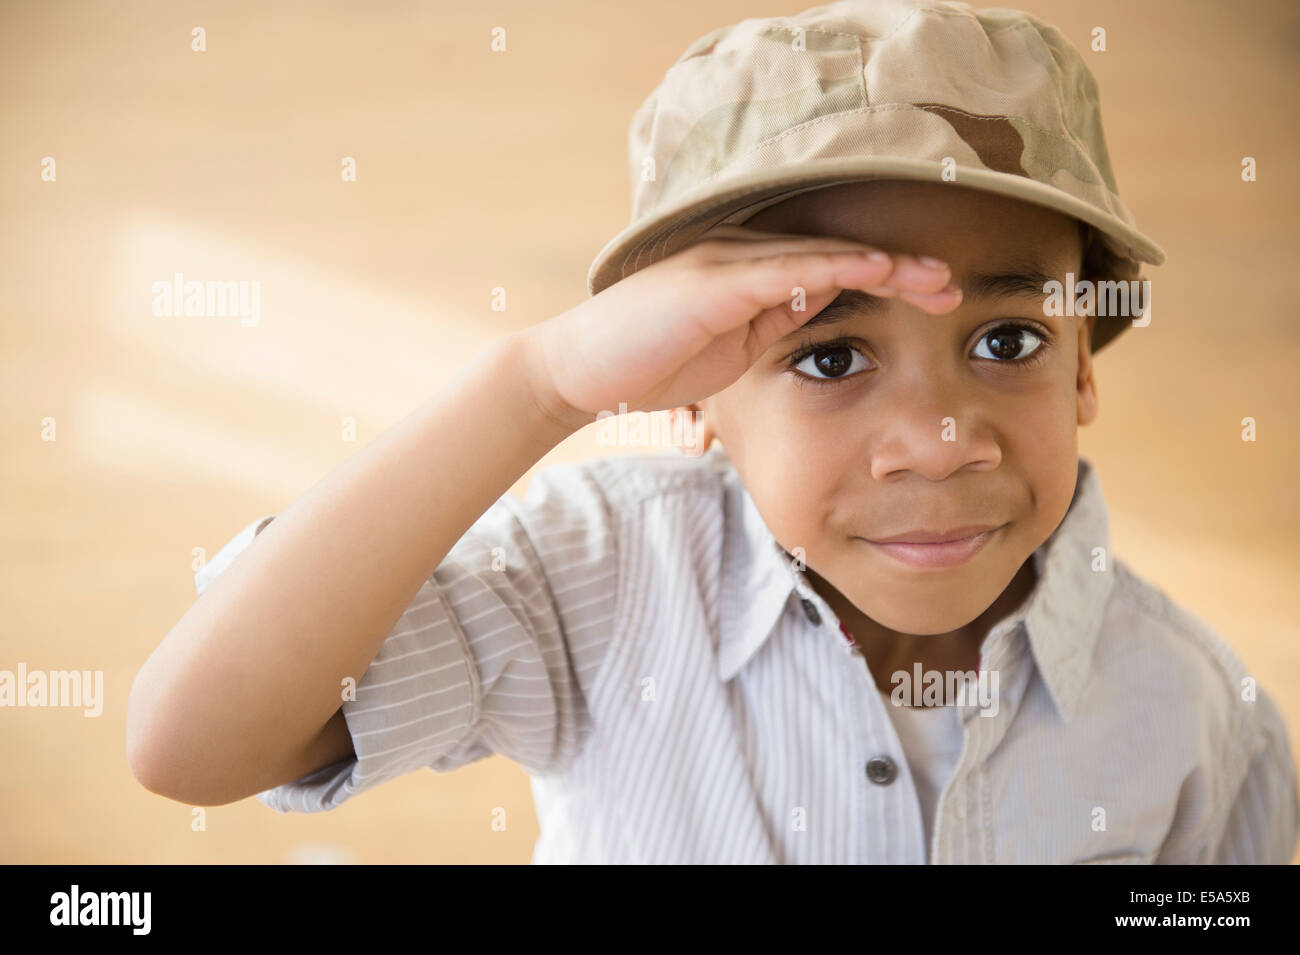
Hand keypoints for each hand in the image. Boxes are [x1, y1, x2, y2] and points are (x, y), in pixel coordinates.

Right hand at [523, 224, 963, 429]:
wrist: (580, 372)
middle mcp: (742, 255)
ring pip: (821, 253)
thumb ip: (776, 319)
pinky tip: (877, 267)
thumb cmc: (649, 360)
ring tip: (937, 279)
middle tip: (956, 285)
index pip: (833, 267)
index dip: (890, 276)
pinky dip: (835, 265)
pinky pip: (785, 268)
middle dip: (903, 268)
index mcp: (750, 273)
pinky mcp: (711, 281)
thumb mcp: (733, 347)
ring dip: (885, 264)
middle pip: (839, 252)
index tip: (938, 296)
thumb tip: (826, 303)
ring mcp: (725, 262)